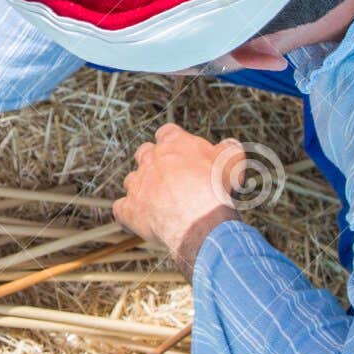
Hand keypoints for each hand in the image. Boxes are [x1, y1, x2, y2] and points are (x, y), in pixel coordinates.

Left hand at [112, 124, 241, 277]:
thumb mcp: (232, 160)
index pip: (167, 133)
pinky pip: (120, 209)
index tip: (181, 152)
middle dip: (153, 162)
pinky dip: (128, 213)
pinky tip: (141, 220)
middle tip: (171, 178)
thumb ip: (228, 148)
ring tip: (159, 202)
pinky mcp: (128, 209)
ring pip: (131, 180)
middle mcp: (150, 159)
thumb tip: (229, 144)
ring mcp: (136, 184)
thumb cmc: (216, 187)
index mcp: (174, 144)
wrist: (199, 218)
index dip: (173, 142)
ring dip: (141, 188)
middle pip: (144, 153)